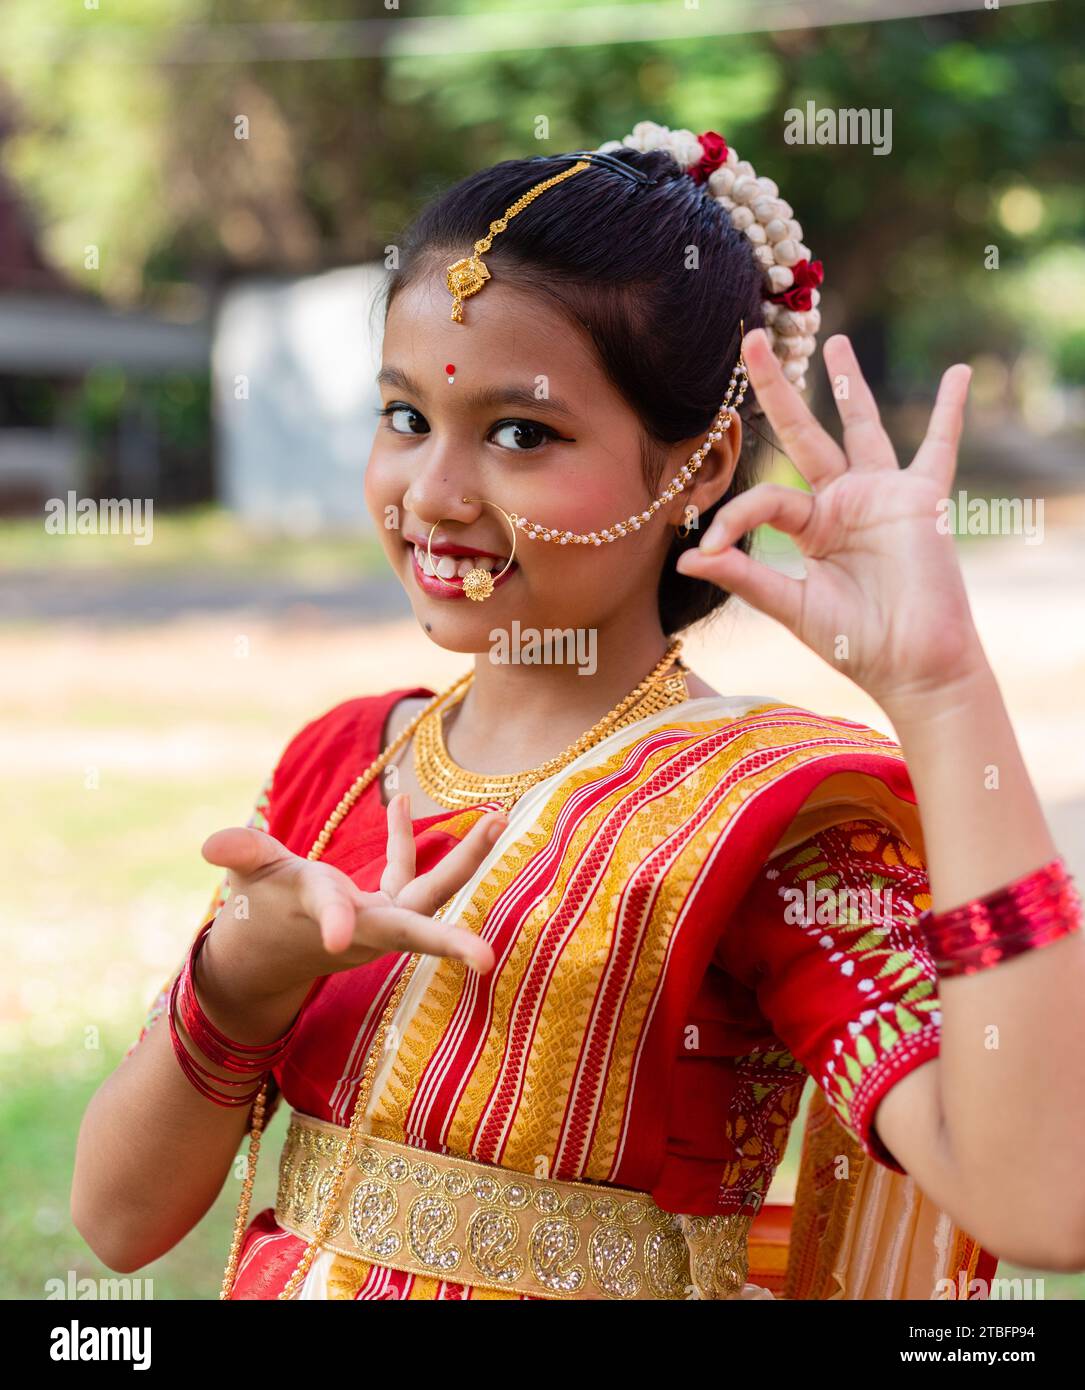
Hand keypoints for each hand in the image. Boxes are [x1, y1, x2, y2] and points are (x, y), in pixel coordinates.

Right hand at [197, 794, 504, 1006]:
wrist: (266, 956)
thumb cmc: (254, 912)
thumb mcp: (246, 878)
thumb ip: (241, 854)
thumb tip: (214, 845)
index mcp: (321, 919)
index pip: (332, 916)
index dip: (333, 920)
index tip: (338, 936)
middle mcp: (363, 928)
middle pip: (413, 928)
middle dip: (449, 941)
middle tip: (487, 957)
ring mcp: (382, 921)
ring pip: (431, 893)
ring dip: (467, 857)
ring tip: (500, 818)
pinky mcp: (387, 909)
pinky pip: (407, 873)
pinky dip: (407, 840)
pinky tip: (402, 801)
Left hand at [675, 329, 987, 709]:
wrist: (912, 667)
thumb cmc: (854, 642)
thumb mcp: (790, 606)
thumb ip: (744, 578)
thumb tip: (685, 560)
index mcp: (808, 527)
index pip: (765, 498)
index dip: (734, 518)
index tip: (708, 548)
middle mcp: (842, 502)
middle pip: (803, 433)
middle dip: (777, 388)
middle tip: (748, 339)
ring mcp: (881, 495)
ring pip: (859, 427)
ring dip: (847, 384)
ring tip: (832, 341)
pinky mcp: (920, 500)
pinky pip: (938, 448)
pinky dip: (949, 413)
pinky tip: (958, 373)